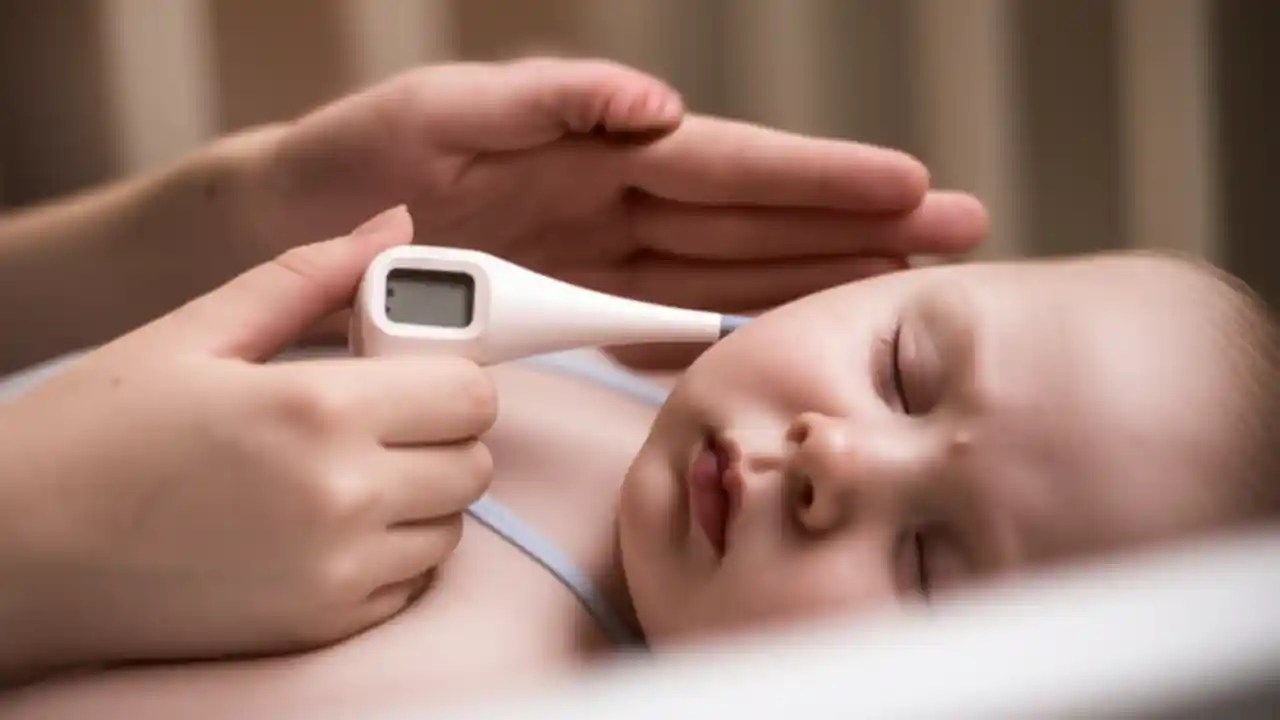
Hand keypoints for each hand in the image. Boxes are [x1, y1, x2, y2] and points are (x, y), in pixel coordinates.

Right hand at [0, 207, 493, 681]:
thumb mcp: (193, 334)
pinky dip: (390, 552)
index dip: (448, 375)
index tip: (409, 371)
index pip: (471, 393)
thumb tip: (391, 225)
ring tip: (341, 470)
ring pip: (451, 524)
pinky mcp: (322, 627)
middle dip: (439, 432)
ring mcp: (336, 573)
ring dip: (420, 494)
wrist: (15, 558)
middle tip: (375, 417)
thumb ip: (308, 277)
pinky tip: (324, 525)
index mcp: (316, 409)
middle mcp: (342, 498)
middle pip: (474, 461)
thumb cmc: (91, 438)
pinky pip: (411, 582)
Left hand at [238, 57, 987, 361]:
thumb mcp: (446, 111)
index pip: (732, 166)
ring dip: (817, 275)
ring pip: (730, 268)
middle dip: (857, 225)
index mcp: (599, 146)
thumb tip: (659, 106)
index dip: (821, 179)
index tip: (908, 187)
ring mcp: (604, 254)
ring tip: (902, 282)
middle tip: (959, 234)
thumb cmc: (362, 158)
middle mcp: (617, 199)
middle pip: (757, 218)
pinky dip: (730, 326)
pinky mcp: (576, 302)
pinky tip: (781, 332)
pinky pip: (670, 318)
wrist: (297, 225)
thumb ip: (552, 99)